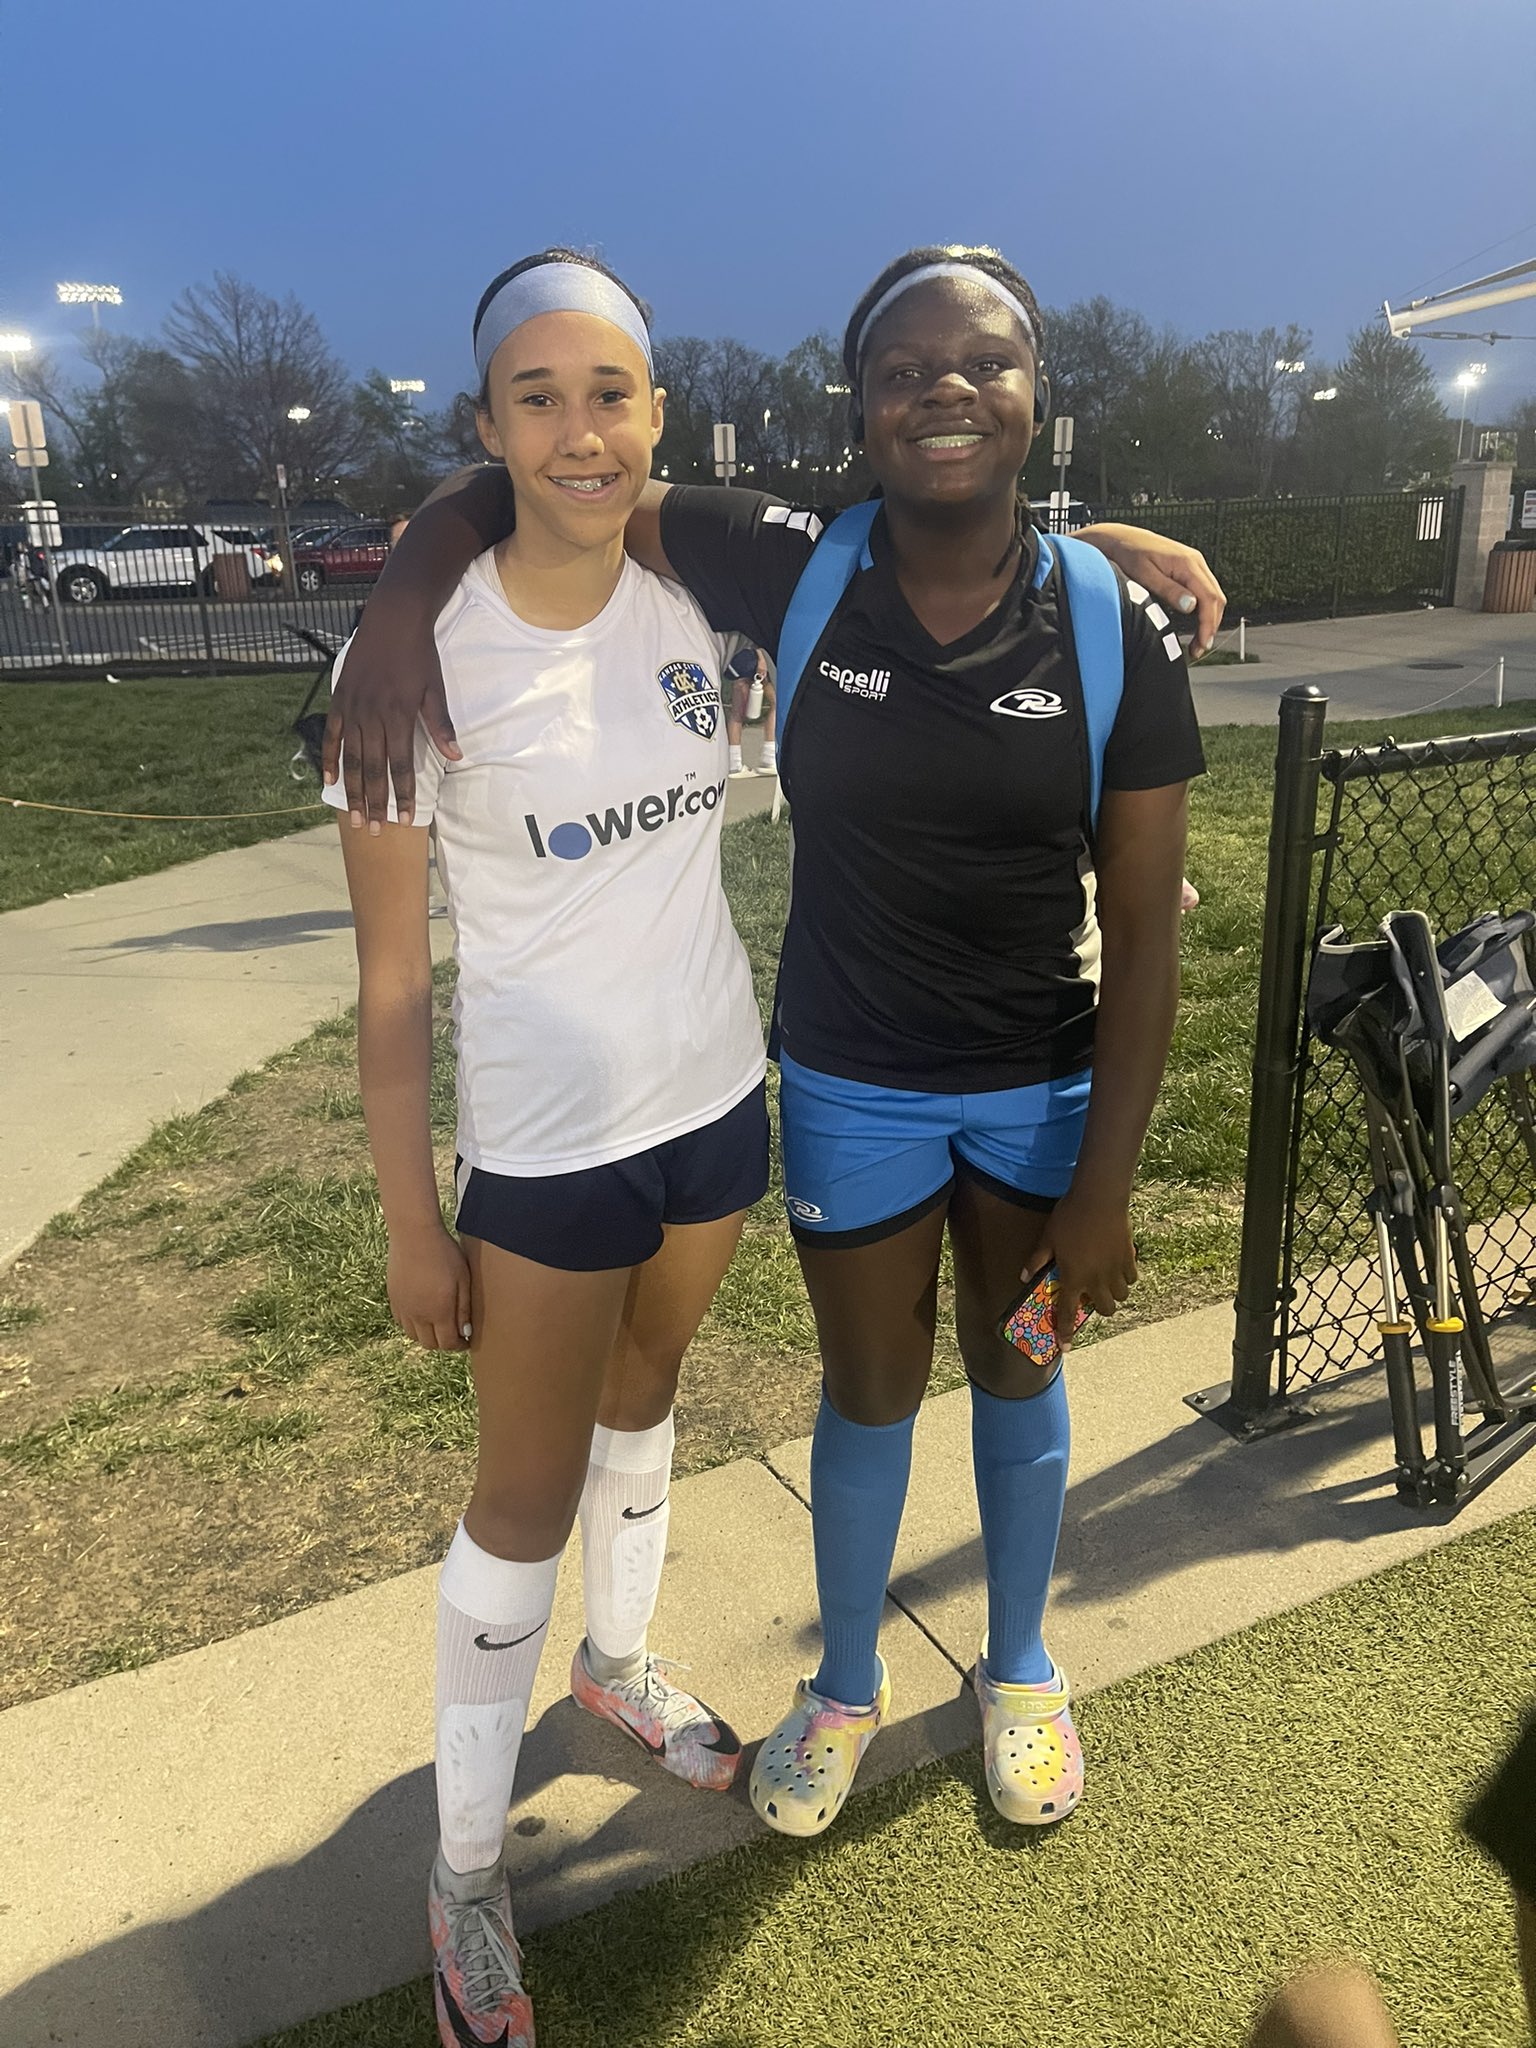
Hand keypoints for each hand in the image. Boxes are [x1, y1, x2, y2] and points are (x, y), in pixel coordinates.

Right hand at [322, 601, 460, 830]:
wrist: (393, 619)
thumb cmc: (419, 655)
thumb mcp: (435, 689)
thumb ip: (441, 725)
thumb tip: (456, 757)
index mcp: (399, 717)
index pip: (401, 766)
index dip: (402, 795)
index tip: (404, 820)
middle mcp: (373, 716)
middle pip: (373, 769)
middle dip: (375, 802)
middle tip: (375, 830)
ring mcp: (353, 709)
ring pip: (351, 758)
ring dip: (353, 790)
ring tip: (354, 817)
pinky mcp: (340, 699)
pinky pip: (332, 735)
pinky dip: (330, 759)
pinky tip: (330, 782)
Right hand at [387, 1221, 472, 1351]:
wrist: (414, 1234)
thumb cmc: (444, 1254)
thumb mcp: (463, 1280)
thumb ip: (464, 1308)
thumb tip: (465, 1332)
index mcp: (439, 1312)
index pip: (447, 1343)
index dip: (458, 1346)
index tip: (466, 1341)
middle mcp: (418, 1315)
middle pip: (429, 1344)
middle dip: (443, 1343)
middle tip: (454, 1334)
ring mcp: (403, 1308)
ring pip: (414, 1336)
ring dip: (427, 1336)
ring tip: (439, 1324)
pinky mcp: (394, 1299)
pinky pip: (402, 1322)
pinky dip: (413, 1325)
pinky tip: (422, 1313)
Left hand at [1030, 1188, 1137, 1348]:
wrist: (1098, 1198)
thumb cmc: (1069, 1218)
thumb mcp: (1048, 1239)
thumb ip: (1037, 1261)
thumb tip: (1024, 1277)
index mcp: (1074, 1278)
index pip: (1068, 1314)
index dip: (1066, 1333)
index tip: (1065, 1347)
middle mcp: (1097, 1280)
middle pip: (1105, 1310)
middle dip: (1098, 1309)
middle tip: (1091, 1297)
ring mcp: (1115, 1270)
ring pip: (1121, 1296)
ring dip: (1114, 1294)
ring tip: (1106, 1282)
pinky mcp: (1129, 1258)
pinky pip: (1131, 1278)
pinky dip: (1126, 1278)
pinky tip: (1118, 1267)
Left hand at [1074, 523, 1226, 659]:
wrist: (1118, 538)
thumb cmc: (1127, 556)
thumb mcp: (1144, 575)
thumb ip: (1168, 590)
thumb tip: (1192, 605)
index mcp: (1187, 563)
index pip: (1209, 598)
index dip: (1208, 624)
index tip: (1202, 645)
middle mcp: (1195, 562)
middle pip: (1216, 598)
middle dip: (1210, 626)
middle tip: (1198, 650)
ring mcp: (1194, 564)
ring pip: (1213, 596)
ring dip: (1208, 620)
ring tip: (1196, 643)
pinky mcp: (1188, 568)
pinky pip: (1204, 591)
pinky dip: (1203, 610)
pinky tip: (1194, 625)